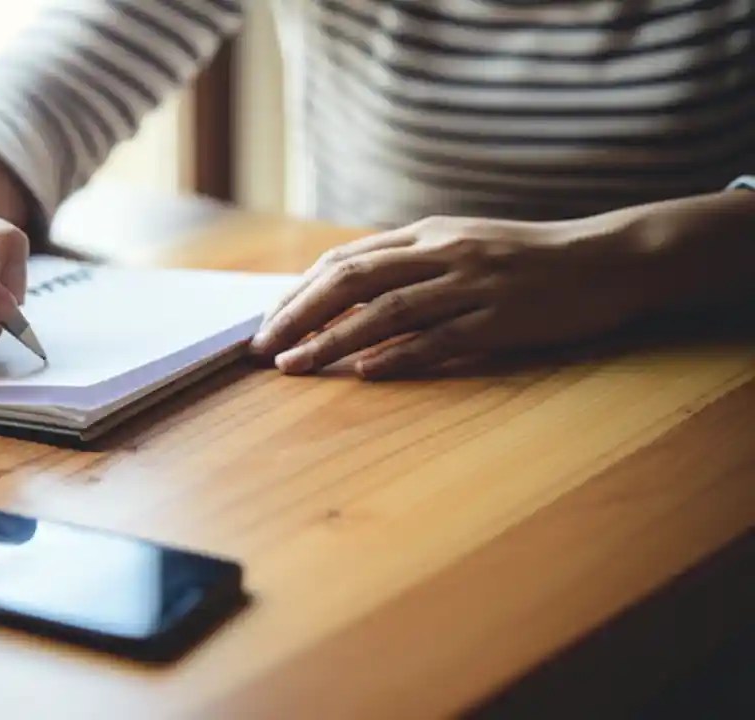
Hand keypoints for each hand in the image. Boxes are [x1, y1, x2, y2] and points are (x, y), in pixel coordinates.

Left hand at [249, 212, 661, 377]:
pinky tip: (363, 371)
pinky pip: (439, 338)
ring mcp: (471, 285)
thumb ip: (411, 262)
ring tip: (294, 365)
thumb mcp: (464, 245)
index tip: (268, 325)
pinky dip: (397, 355)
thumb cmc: (528, 259)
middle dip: (299, 314)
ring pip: (385, 310)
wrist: (607, 260)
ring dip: (332, 339)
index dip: (300, 293)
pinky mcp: (500, 319)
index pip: (346, 261)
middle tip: (263, 348)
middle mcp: (442, 253)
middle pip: (352, 280)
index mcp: (428, 234)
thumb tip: (348, 292)